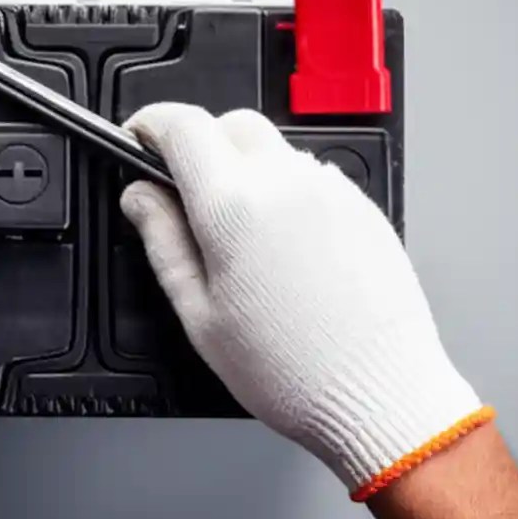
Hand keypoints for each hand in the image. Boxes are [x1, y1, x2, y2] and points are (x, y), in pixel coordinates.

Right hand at [120, 103, 491, 500]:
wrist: (379, 395)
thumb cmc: (293, 370)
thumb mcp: (199, 315)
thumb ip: (162, 242)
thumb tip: (139, 198)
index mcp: (235, 207)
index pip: (182, 126)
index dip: (149, 125)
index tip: (137, 139)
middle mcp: (287, 183)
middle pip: (229, 123)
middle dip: (198, 143)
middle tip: (182, 192)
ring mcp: (331, 190)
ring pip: (273, 148)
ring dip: (243, 168)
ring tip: (239, 237)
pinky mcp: (362, 205)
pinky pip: (310, 175)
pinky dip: (284, 191)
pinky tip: (282, 248)